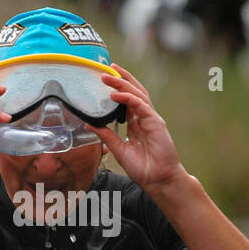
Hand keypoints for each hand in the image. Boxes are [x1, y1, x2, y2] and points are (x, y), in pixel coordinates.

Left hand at [88, 63, 185, 193]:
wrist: (158, 180)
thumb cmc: (143, 168)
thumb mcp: (119, 149)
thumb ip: (106, 135)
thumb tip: (89, 124)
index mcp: (137, 123)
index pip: (127, 99)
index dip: (118, 87)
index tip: (105, 77)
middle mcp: (145, 118)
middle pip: (134, 91)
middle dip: (120, 79)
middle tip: (106, 70)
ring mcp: (151, 119)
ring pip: (138, 95)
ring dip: (122, 84)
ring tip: (108, 76)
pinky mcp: (156, 123)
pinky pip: (141, 106)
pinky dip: (129, 99)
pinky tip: (116, 95)